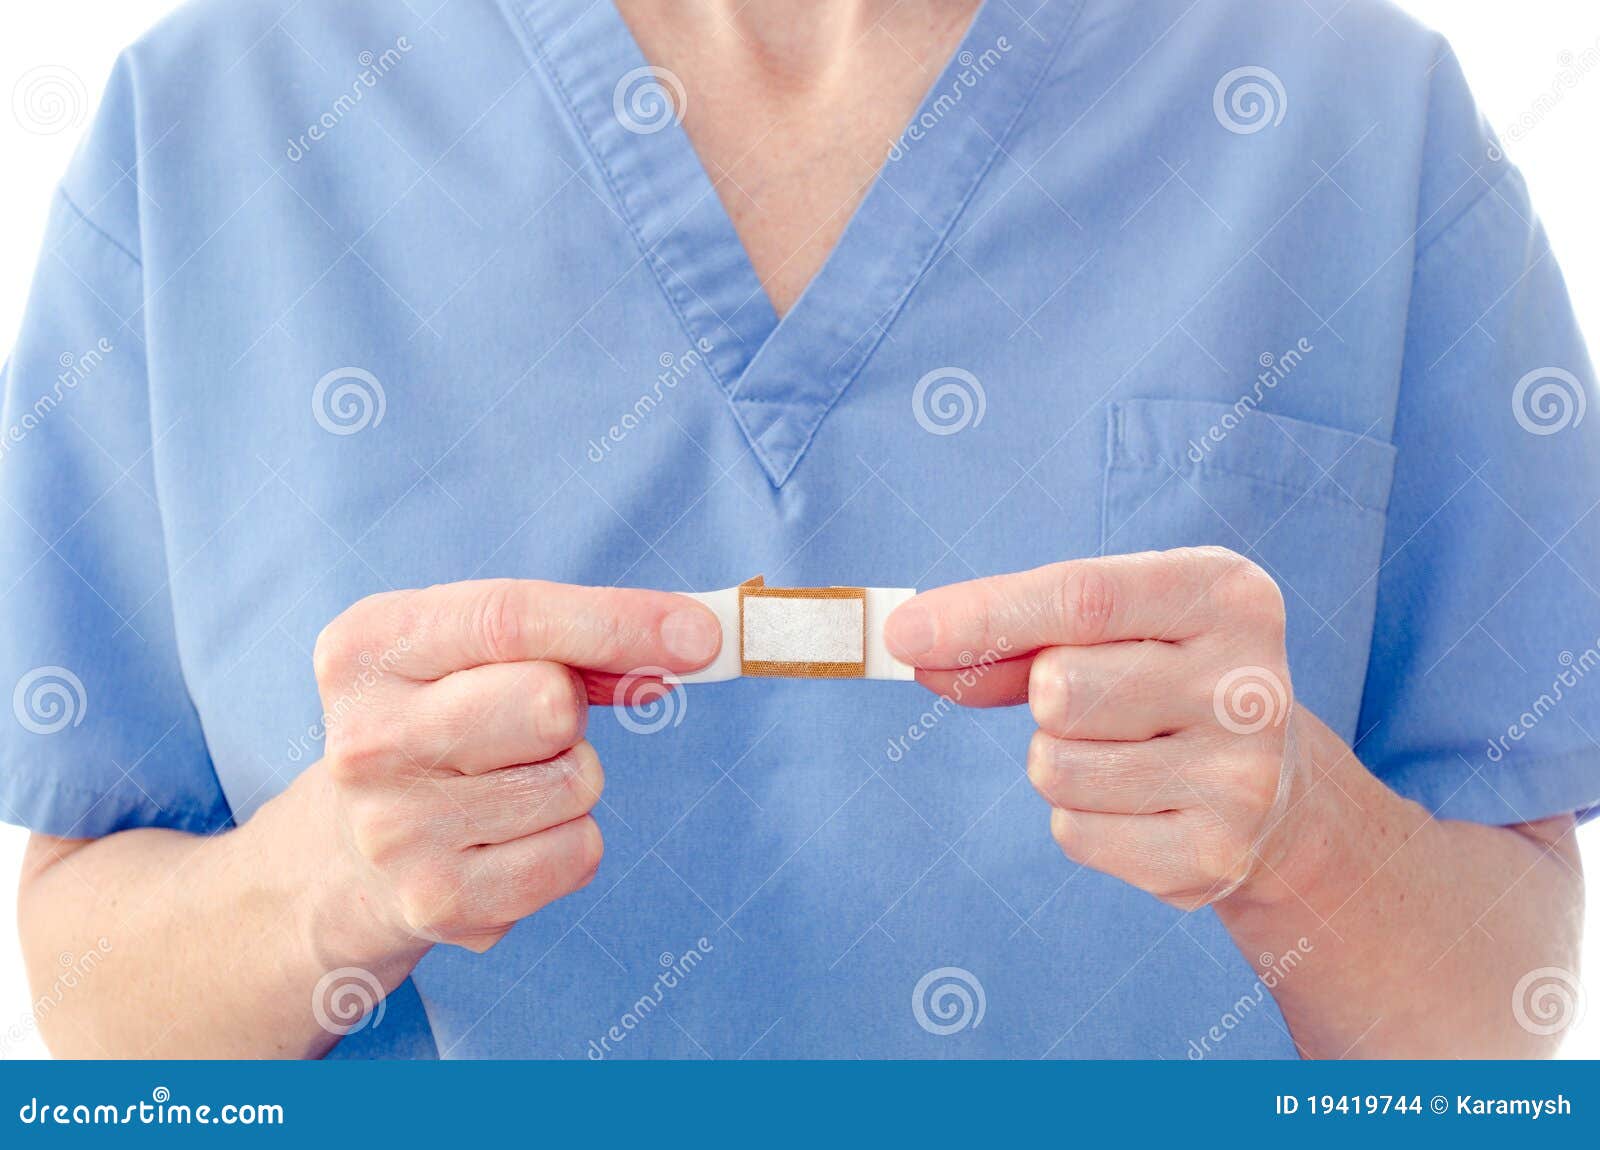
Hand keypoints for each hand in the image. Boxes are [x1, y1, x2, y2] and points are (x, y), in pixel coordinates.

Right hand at [310, 579, 719, 957]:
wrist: (345, 854)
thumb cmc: (439, 721)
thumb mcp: (472, 654)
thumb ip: (572, 638)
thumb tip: (686, 645)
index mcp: (368, 648)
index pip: (512, 618)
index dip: (620, 621)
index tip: (701, 635)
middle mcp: (367, 739)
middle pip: (550, 704)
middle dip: (571, 710)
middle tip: (531, 726)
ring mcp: (397, 828)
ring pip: (576, 781)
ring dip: (571, 778)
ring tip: (505, 785)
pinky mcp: (439, 901)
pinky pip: (579, 851)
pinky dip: (570, 841)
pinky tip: (509, 839)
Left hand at [885, 547, 1306, 909]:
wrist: (1276, 789)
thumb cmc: (1162, 679)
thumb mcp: (1110, 629)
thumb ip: (1014, 634)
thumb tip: (914, 648)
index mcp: (1228, 596)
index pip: (1083, 597)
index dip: (983, 615)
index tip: (903, 633)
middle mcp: (1248, 685)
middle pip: (1060, 687)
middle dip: (1042, 696)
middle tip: (1095, 701)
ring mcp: (1239, 778)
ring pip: (1055, 765)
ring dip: (1056, 759)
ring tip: (1123, 753)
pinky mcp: (1211, 855)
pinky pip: (1072, 831)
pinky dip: (1078, 818)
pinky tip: (1139, 803)